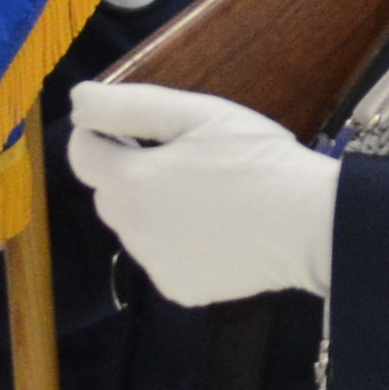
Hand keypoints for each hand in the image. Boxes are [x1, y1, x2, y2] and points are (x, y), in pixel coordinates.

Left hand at [65, 80, 342, 307]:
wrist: (311, 225)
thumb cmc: (258, 160)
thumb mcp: (199, 115)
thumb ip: (129, 105)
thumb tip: (77, 100)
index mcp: (129, 182)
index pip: (82, 154)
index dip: (104, 134)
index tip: (142, 129)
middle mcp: (130, 229)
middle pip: (110, 193)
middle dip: (134, 174)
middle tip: (190, 161)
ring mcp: (153, 263)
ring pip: (136, 227)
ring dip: (156, 210)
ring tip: (210, 197)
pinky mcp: (177, 289)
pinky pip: (163, 258)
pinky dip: (180, 244)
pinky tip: (218, 230)